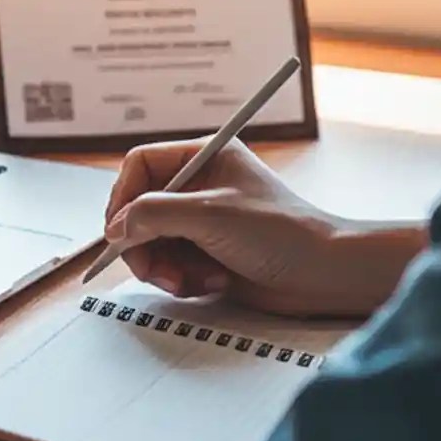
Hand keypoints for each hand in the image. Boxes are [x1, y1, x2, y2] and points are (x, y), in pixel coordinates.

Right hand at [104, 138, 423, 317]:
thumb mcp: (210, 215)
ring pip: (152, 242)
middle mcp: (199, 185)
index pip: (139, 167)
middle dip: (142, 243)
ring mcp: (202, 221)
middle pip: (139, 209)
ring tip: (188, 281)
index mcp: (203, 157)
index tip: (118, 232)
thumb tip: (115, 227)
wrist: (324, 275)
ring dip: (163, 267)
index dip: (123, 198)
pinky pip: (171, 265)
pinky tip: (211, 283)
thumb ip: (154, 215)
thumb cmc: (281, 233)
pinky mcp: (208, 253)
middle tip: (150, 269)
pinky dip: (182, 279)